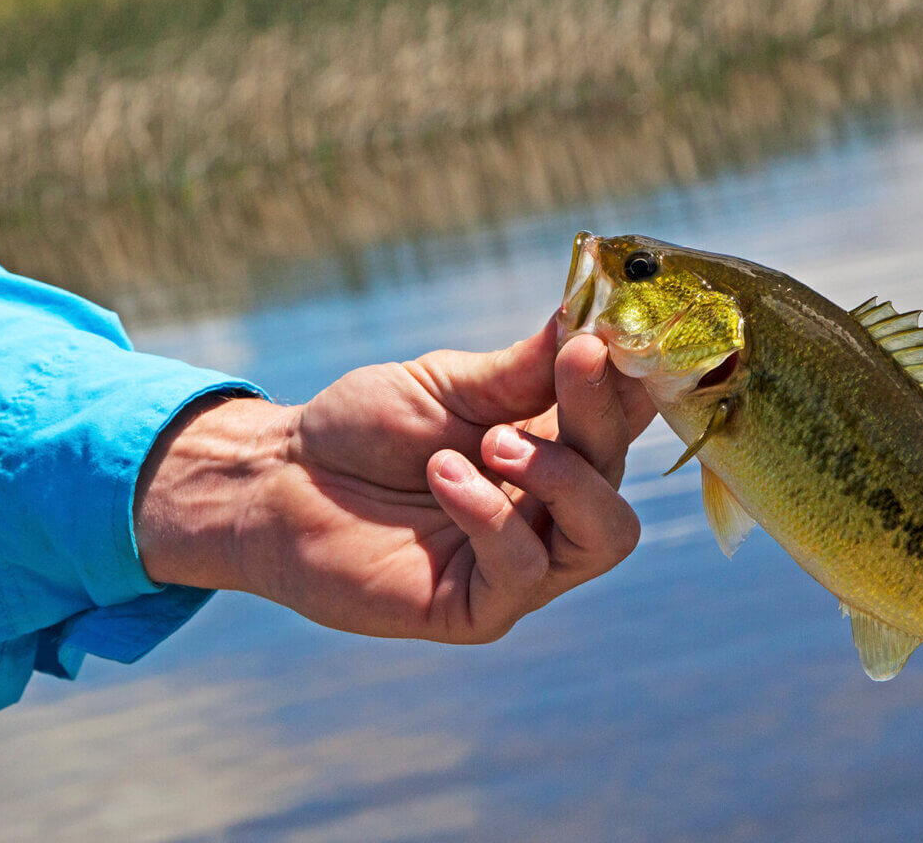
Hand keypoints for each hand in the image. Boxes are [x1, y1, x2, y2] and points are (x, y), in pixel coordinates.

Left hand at [134, 318, 655, 641]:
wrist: (278, 479)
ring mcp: (524, 563)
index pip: (630, 416)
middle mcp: (553, 508)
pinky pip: (523, 569)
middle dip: (602, 415)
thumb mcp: (448, 384)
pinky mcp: (480, 608)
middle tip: (574, 362)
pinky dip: (490, 514)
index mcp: (555, 446)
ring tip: (493, 442)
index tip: (626, 326)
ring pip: (604, 534)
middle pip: (622, 473)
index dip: (644, 377)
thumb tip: (591, 315)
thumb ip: (523, 368)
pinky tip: (444, 475)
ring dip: (562, 477)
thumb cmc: (363, 429)